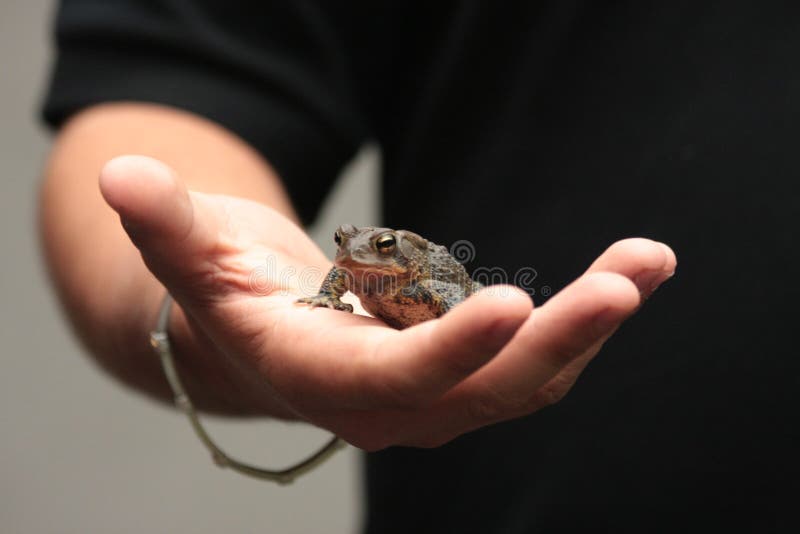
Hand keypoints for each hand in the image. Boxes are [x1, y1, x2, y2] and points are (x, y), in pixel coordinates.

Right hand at [100, 155, 675, 449]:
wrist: (266, 336)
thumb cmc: (230, 291)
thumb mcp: (193, 254)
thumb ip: (164, 222)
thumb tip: (122, 173)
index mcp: (323, 380)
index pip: (395, 379)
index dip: (450, 350)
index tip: (511, 301)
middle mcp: (390, 405)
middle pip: (485, 389)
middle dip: (558, 340)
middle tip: (627, 278)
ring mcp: (437, 396)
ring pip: (527, 379)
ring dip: (591, 325)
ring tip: (648, 259)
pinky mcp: (468, 373)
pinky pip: (536, 358)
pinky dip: (583, 321)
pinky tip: (628, 272)